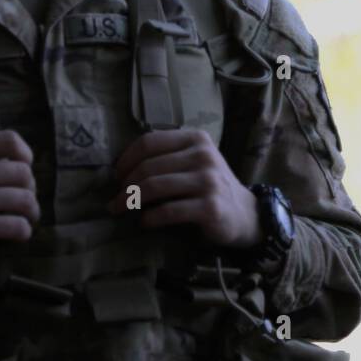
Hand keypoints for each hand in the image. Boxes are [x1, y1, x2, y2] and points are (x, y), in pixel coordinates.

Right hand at [0, 129, 38, 299]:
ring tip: (28, 216)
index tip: (25, 167)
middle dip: (30, 188)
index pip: (9, 140)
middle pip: (23, 173)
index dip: (25, 154)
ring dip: (32, 211)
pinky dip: (24, 231)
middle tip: (25, 200)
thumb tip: (21, 161)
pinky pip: (18, 226)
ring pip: (25, 200)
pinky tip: (19, 232)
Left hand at [109, 128, 260, 248]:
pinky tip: (144, 222)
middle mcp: (203, 156)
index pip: (149, 142)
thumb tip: (119, 167)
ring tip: (121, 209)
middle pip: (148, 166)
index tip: (116, 175)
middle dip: (125, 184)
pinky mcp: (210, 207)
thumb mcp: (193, 162)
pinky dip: (150, 217)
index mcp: (196, 139)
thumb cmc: (209, 186)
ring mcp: (209, 181)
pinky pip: (169, 210)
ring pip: (155, 186)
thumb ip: (166, 157)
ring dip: (130, 200)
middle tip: (116, 199)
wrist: (244, 214)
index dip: (126, 159)